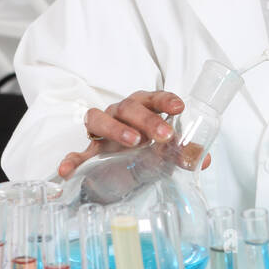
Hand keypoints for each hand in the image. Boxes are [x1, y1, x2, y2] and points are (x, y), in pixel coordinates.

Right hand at [58, 89, 211, 177]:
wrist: (120, 170)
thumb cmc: (145, 150)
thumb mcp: (164, 152)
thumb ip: (181, 153)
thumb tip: (201, 158)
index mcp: (141, 108)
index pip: (152, 98)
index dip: (165, 100)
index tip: (179, 106)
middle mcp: (119, 113)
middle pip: (129, 106)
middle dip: (148, 119)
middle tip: (164, 135)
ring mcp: (101, 130)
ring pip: (99, 118)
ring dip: (116, 128)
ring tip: (133, 141)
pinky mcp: (88, 150)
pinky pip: (77, 151)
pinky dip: (71, 159)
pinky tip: (67, 170)